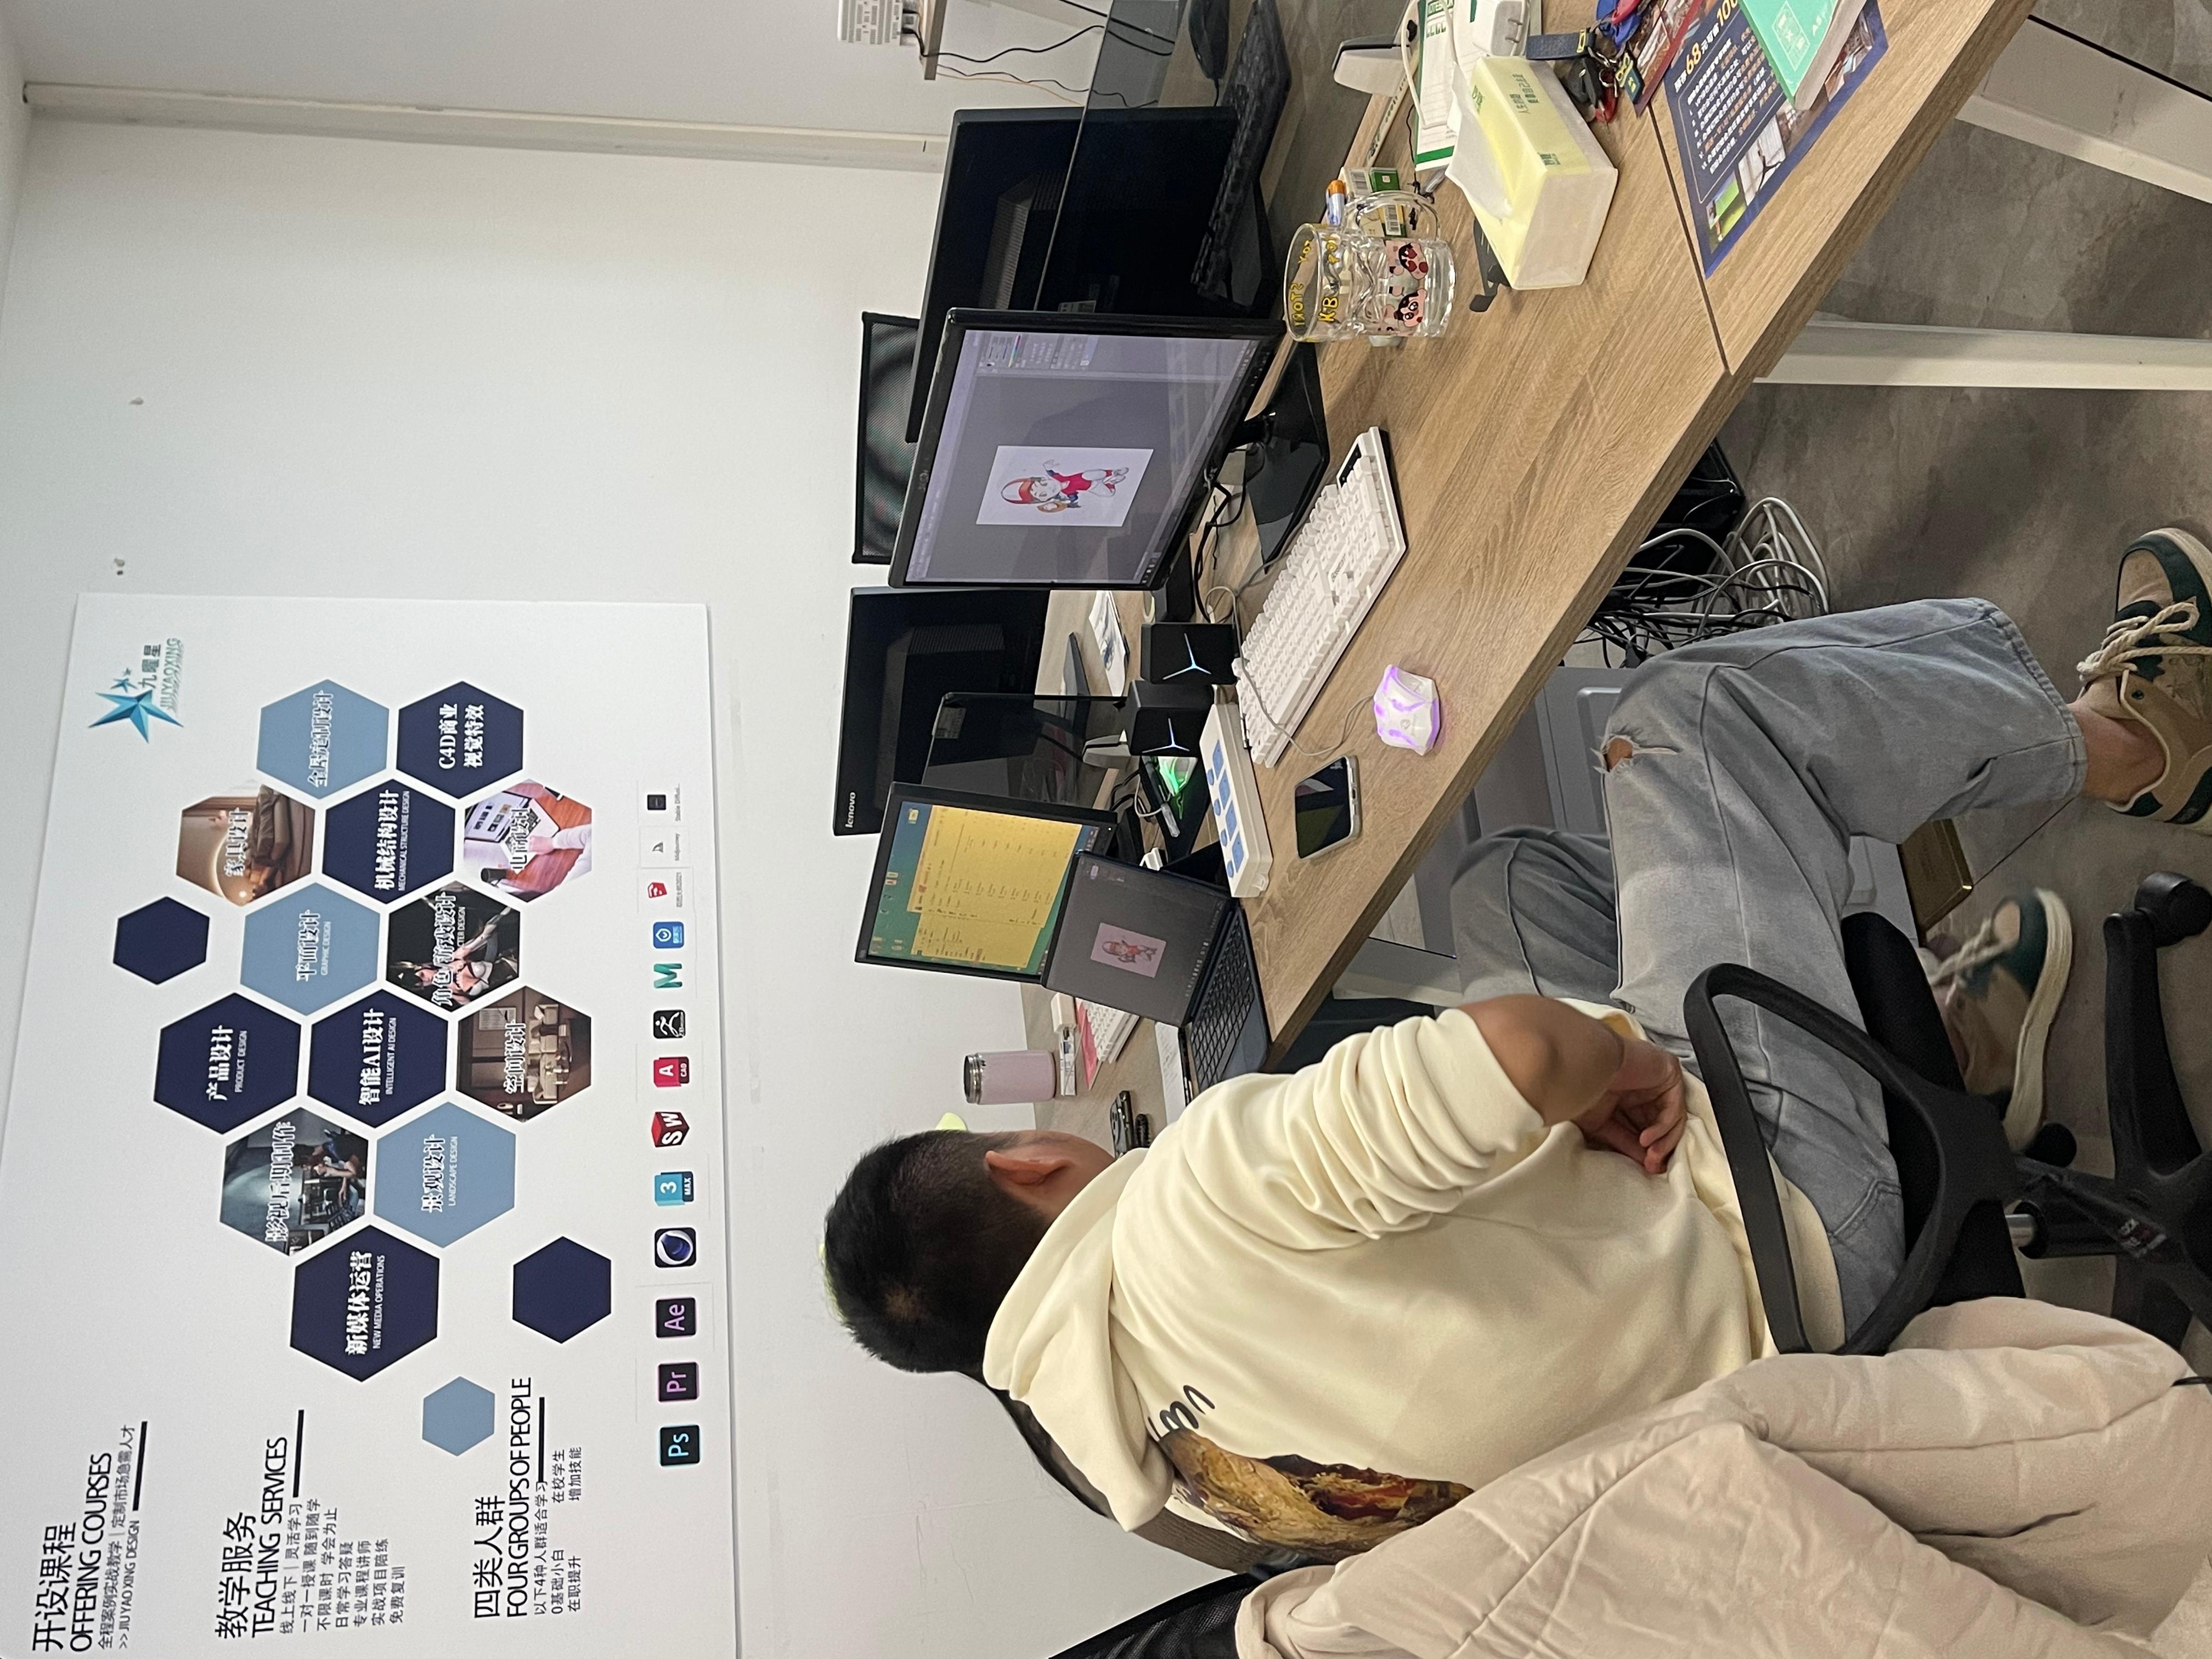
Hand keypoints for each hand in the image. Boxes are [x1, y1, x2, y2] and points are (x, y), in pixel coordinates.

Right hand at [1574, 1034, 1688, 1173]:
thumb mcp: (1601, 1125)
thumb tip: (1645, 1163)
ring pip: (1673, 1118)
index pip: (1646, 1125)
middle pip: (1662, 1123)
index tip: (1648, 1167)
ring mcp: (1658, 1080)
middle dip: (1659, 1148)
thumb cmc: (1582, 1088)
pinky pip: (1674, 1107)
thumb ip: (1625, 1142)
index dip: (1648, 1148)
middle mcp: (1645, 1087)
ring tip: (1650, 1159)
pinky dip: (1662, 1127)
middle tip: (1653, 1167)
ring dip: (1664, 1142)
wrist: (1583, 1064)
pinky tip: (1647, 1139)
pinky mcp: (1669, 1073)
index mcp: (1628, 1096)